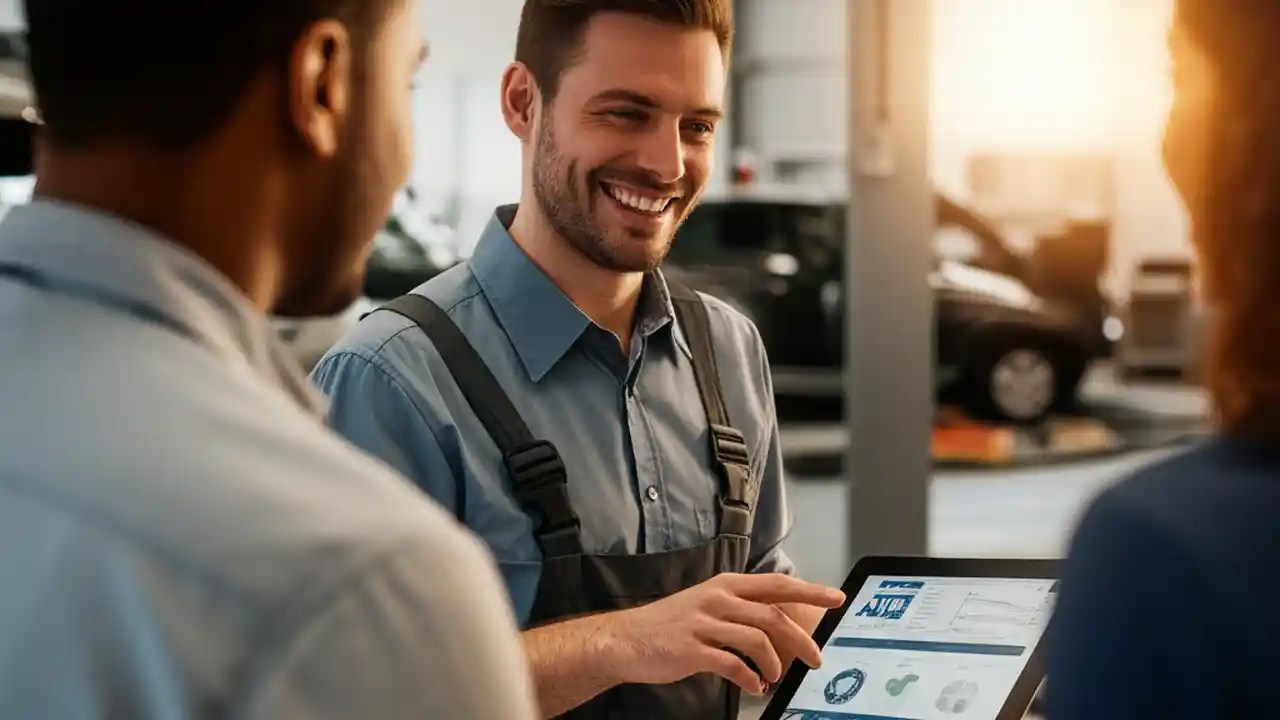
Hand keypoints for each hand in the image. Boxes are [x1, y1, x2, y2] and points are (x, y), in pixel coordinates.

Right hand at [605, 573, 844, 695]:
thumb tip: (777, 624)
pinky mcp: (694, 649)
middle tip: (816, 658)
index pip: (776, 585)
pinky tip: (753, 686)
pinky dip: (751, 679)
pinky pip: (735, 665)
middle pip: (774, 616)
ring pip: (758, 640)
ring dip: (775, 663)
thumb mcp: (707, 604)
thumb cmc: (669, 624)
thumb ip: (739, 610)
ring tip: (775, 676)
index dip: (810, 590)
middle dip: (802, 640)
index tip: (836, 598)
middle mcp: (718, 599)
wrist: (626, 639)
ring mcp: (705, 623)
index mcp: (725, 585)